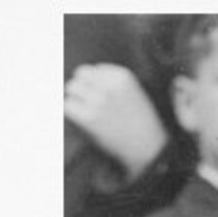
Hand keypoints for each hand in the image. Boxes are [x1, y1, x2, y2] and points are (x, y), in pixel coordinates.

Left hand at [64, 63, 168, 180]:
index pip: (95, 68)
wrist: (149, 148)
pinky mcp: (89, 118)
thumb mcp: (135, 92)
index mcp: (122, 76)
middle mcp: (109, 85)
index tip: (100, 92)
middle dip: (83, 87)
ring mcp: (98, 101)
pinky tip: (83, 120)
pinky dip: (72, 112)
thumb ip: (114, 82)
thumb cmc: (144, 123)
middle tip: (90, 101)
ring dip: (76, 98)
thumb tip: (89, 80)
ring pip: (71, 88)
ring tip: (87, 110)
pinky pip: (68, 106)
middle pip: (80, 75)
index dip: (95, 81)